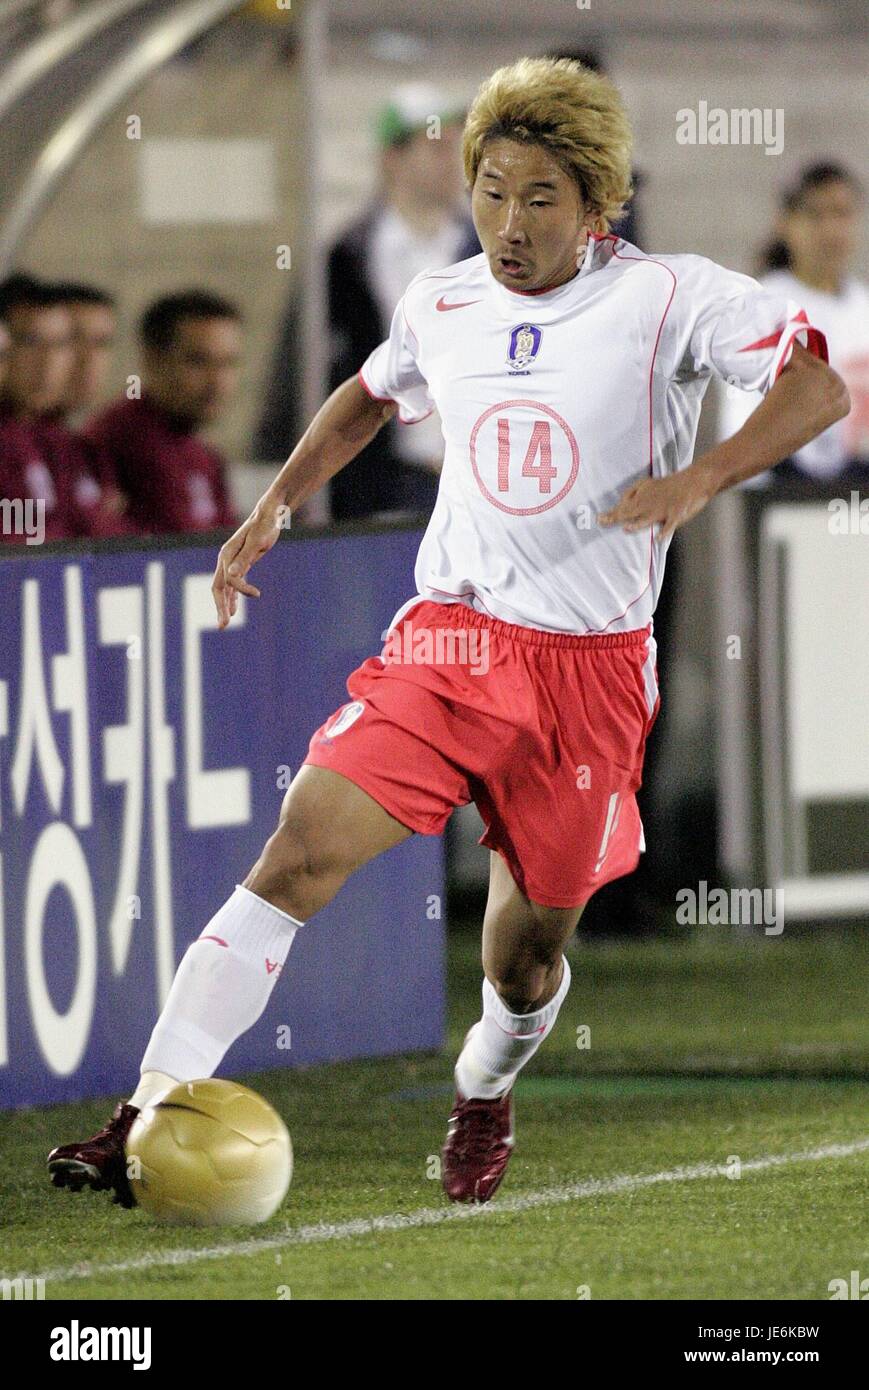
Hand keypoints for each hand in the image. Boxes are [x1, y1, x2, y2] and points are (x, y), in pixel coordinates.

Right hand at [212, 496, 287, 628]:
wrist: (270, 513)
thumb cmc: (265, 525)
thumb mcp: (257, 542)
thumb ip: (244, 559)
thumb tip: (231, 575)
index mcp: (227, 554)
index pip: (228, 579)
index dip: (240, 589)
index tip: (257, 594)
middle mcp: (226, 559)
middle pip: (218, 587)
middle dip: (220, 607)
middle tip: (222, 626)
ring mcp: (232, 562)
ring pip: (224, 588)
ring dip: (225, 605)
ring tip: (225, 623)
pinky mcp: (241, 563)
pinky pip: (233, 584)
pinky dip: (233, 596)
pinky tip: (234, 609)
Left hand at [598, 461, 715, 540]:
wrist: (696, 479)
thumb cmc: (671, 484)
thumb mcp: (649, 483)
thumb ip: (634, 491)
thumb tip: (621, 500)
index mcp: (644, 495)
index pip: (624, 505)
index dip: (611, 512)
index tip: (599, 519)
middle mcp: (651, 502)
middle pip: (630, 511)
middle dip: (616, 517)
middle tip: (603, 522)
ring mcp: (664, 508)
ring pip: (648, 518)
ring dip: (637, 524)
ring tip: (626, 528)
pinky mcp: (677, 513)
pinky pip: (670, 524)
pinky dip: (665, 531)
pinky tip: (658, 538)